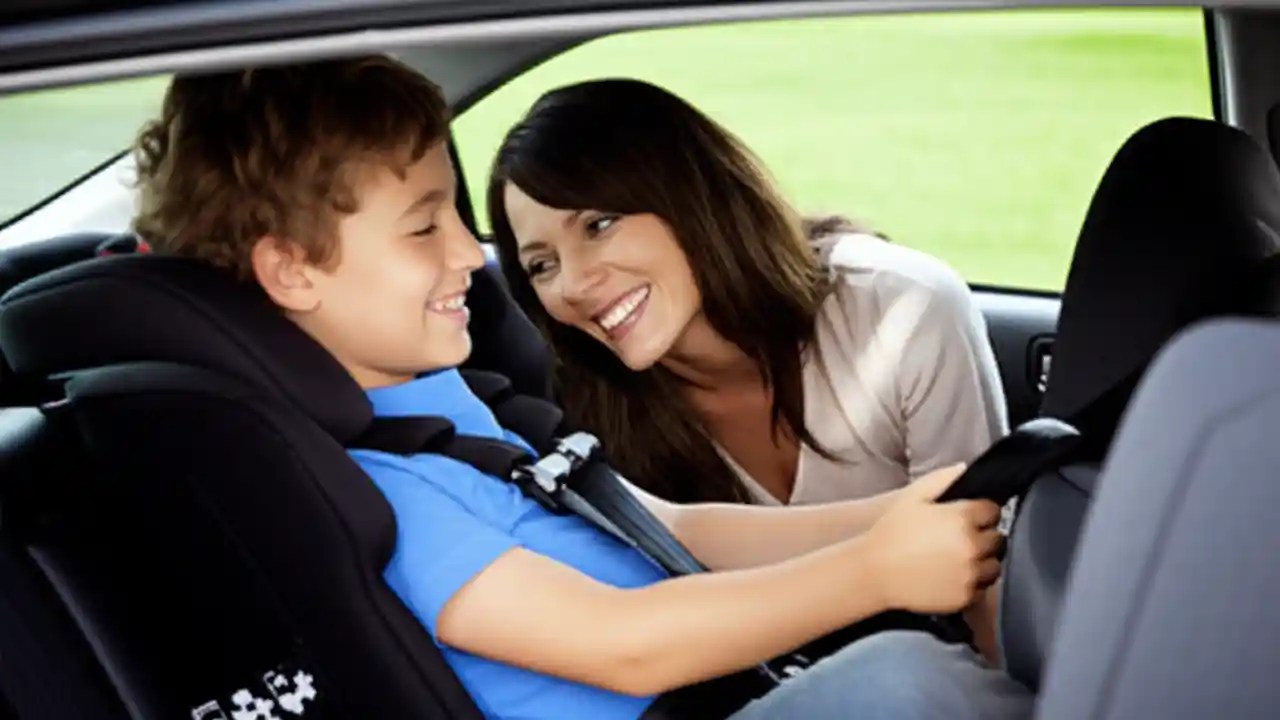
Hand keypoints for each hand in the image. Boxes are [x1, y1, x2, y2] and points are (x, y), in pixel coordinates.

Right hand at [861, 465, 1002, 613]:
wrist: (875, 572)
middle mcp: (972, 546)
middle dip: (984, 536)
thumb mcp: (913, 497)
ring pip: (994, 565)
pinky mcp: (966, 597)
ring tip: (960, 559)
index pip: (993, 511)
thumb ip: (943, 479)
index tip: (969, 518)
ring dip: (983, 560)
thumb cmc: (891, 532)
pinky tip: (952, 576)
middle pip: (997, 539)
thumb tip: (966, 469)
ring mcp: (971, 574)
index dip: (981, 512)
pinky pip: (982, 588)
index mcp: (962, 518)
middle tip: (962, 539)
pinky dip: (972, 582)